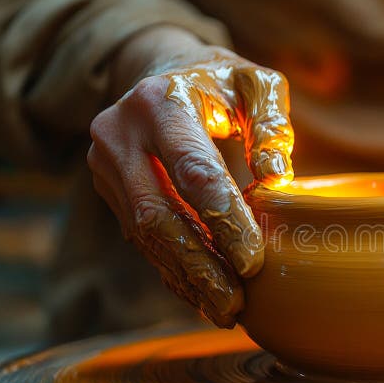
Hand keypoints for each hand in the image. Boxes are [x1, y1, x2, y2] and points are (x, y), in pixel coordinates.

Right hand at [87, 28, 294, 326]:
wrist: (160, 72)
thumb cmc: (220, 81)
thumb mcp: (256, 84)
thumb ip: (272, 125)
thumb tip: (276, 180)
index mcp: (160, 102)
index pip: (193, 171)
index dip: (224, 220)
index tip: (253, 261)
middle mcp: (120, 135)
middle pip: (159, 213)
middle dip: (200, 263)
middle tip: (236, 302)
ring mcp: (107, 166)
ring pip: (145, 235)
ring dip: (186, 277)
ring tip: (225, 310)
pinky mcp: (110, 191)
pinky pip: (140, 239)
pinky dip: (172, 271)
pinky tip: (202, 297)